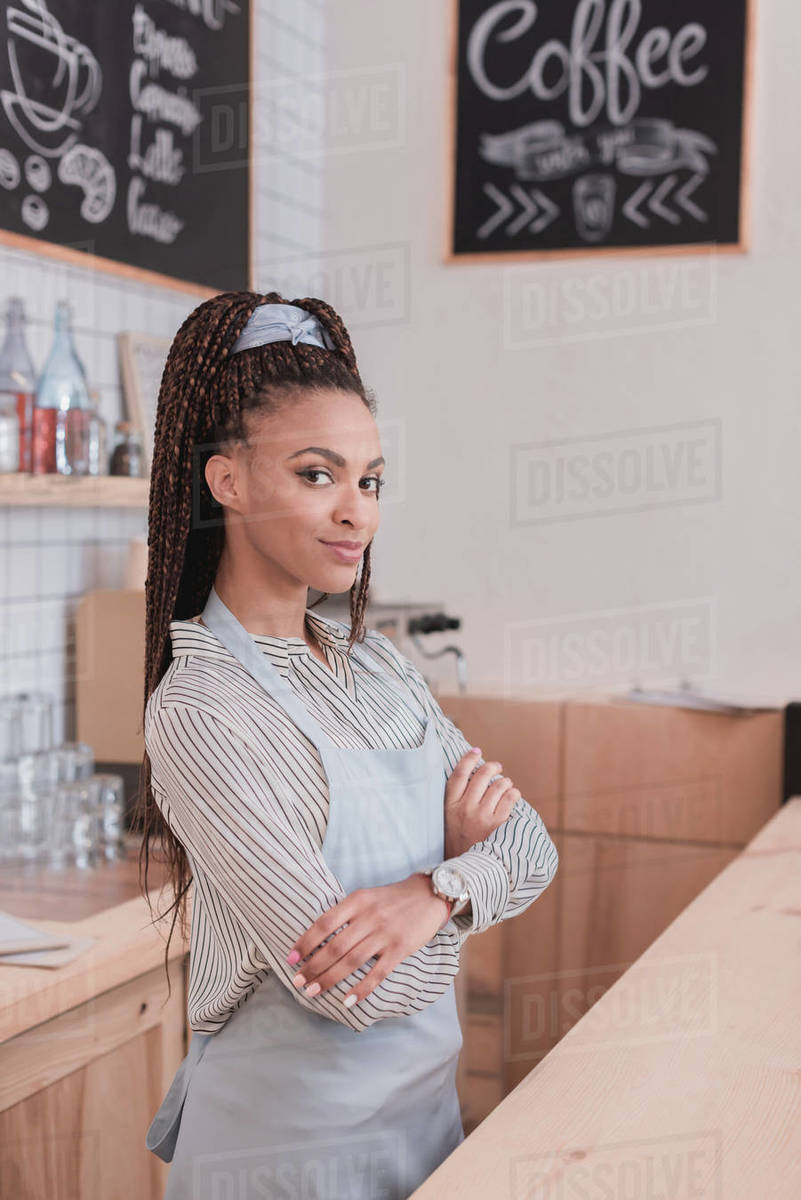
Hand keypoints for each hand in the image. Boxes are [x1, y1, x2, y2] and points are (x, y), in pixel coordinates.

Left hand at [285, 874, 451, 1007]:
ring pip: (351, 961)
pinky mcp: (400, 949)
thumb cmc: (392, 898)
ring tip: (313, 991)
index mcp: (357, 901)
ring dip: (330, 979)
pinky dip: (361, 989)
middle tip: (297, 982)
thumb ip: (346, 913)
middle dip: (313, 967)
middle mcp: (369, 917)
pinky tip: (347, 1001)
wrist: (429, 895)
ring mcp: (385, 934)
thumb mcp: (366, 896)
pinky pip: (377, 973)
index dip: (305, 942)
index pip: (324, 924)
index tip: (291, 958)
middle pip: (335, 947)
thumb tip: (317, 937)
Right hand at [444, 748, 519, 858]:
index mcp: (450, 806)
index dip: (468, 759)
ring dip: (505, 782)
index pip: (458, 775)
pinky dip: (514, 794)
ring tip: (505, 786)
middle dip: (493, 767)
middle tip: (497, 768)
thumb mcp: (448, 822)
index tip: (476, 751)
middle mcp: (465, 809)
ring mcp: (482, 816)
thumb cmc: (458, 844)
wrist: (466, 872)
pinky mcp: (498, 825)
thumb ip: (457, 802)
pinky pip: (511, 798)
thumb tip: (473, 777)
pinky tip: (512, 796)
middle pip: (481, 775)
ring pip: (499, 785)